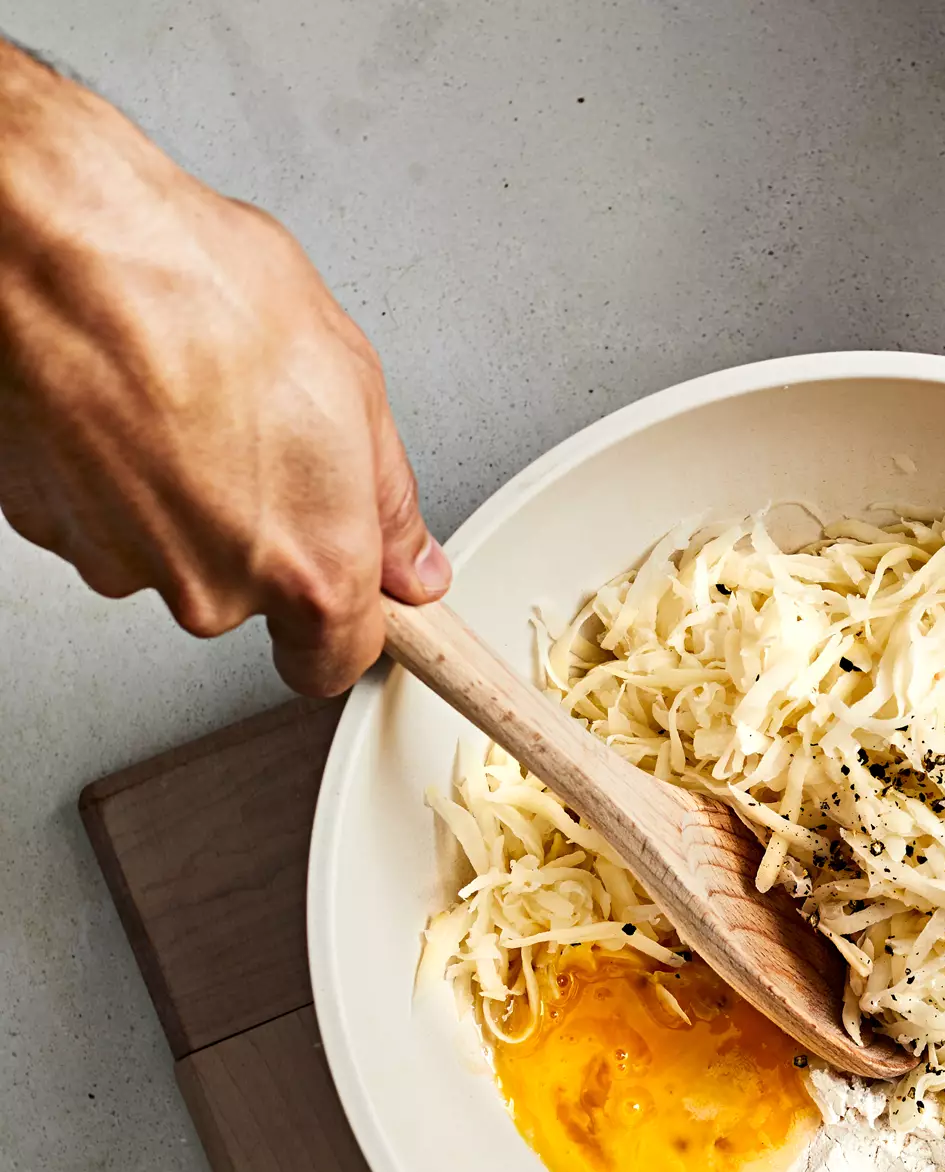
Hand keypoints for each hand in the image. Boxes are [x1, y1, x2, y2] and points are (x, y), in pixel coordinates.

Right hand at [0, 50, 448, 695]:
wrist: (52, 246)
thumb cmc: (197, 291)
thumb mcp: (352, 385)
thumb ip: (388, 501)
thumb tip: (407, 560)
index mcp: (308, 569)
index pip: (334, 662)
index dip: (344, 622)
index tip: (351, 598)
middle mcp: (213, 588)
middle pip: (248, 596)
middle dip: (259, 530)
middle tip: (256, 436)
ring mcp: (124, 563)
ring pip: (172, 553)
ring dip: (183, 496)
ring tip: (184, 399)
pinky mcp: (47, 529)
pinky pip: (103, 519)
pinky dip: (116, 474)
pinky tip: (126, 403)